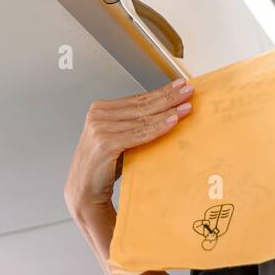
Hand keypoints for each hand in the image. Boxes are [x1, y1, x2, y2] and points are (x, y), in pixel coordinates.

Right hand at [63, 78, 194, 221]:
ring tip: (187, 107)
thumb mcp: (120, 139)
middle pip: (142, 105)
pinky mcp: (105, 143)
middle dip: (168, 97)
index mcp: (101, 109)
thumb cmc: (104, 164)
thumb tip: (167, 112)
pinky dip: (158, 127)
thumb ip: (135, 124)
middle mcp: (98, 115)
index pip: (138, 98)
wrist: (85, 190)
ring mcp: (100, 128)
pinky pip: (140, 134)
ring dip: (168, 112)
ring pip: (143, 119)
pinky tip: (173, 122)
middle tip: (189, 90)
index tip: (180, 84)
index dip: (161, 91)